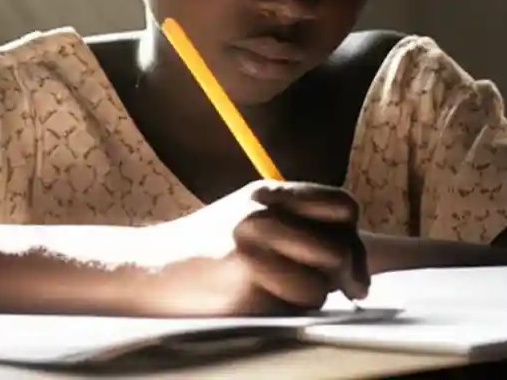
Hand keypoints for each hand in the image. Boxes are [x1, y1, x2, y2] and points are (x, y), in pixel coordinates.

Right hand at [145, 180, 368, 315]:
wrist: (149, 270)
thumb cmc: (207, 252)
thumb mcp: (250, 218)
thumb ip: (296, 226)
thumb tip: (357, 264)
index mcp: (268, 193)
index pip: (342, 205)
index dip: (353, 236)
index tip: (349, 262)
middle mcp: (263, 213)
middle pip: (340, 246)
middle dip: (347, 274)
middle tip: (344, 290)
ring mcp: (253, 246)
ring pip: (321, 284)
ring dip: (312, 299)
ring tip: (280, 294)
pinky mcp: (245, 279)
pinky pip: (296, 307)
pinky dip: (289, 314)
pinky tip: (261, 304)